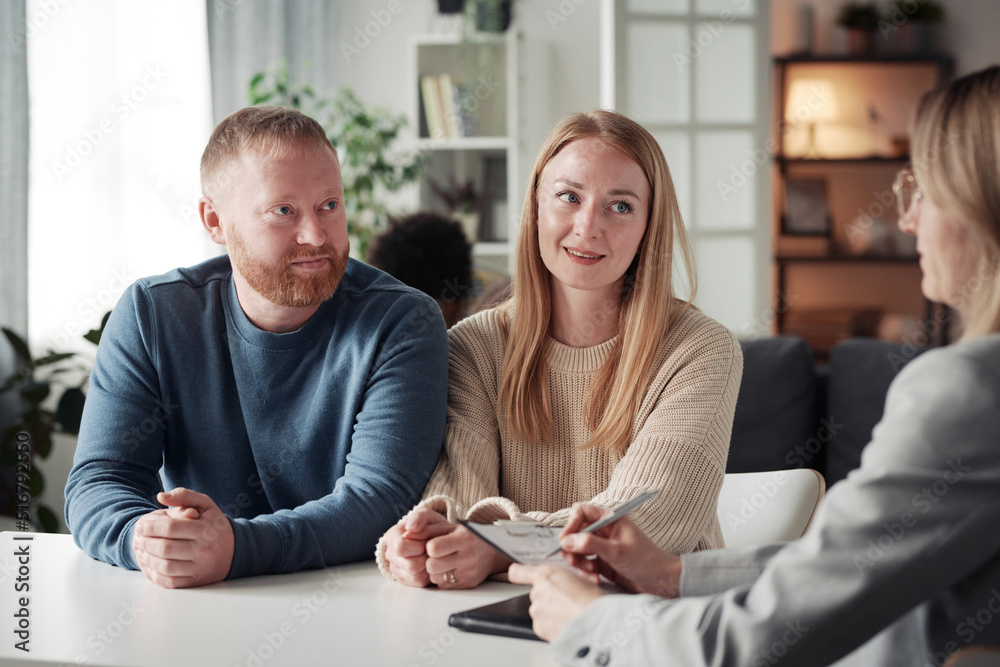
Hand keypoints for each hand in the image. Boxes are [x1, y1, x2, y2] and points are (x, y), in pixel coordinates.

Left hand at [131, 487, 233, 588]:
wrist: (235, 551)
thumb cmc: (214, 525)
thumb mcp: (205, 505)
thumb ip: (184, 496)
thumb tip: (161, 496)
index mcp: (205, 530)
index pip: (171, 528)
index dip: (151, 527)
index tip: (141, 525)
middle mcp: (203, 550)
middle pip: (165, 548)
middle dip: (146, 542)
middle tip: (138, 537)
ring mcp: (199, 568)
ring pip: (165, 566)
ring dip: (148, 558)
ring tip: (142, 549)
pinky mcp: (194, 582)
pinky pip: (169, 581)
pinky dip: (155, 574)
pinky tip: (150, 564)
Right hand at [384, 507, 456, 587]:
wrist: (435, 538)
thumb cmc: (430, 527)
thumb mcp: (428, 516)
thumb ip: (419, 517)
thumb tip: (410, 526)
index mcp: (392, 536)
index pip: (401, 547)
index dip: (419, 546)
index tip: (427, 540)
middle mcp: (390, 553)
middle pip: (410, 565)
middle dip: (425, 557)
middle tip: (430, 550)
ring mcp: (396, 568)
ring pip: (415, 575)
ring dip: (427, 566)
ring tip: (430, 556)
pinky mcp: (404, 579)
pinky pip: (418, 582)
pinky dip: (427, 574)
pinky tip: (429, 564)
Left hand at [424, 523, 510, 589]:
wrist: (491, 551)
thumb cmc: (465, 536)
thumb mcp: (448, 527)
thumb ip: (426, 529)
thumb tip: (406, 535)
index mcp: (463, 539)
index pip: (433, 548)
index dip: (429, 547)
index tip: (433, 545)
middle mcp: (468, 557)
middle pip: (432, 565)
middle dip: (430, 560)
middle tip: (437, 555)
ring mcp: (469, 573)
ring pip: (435, 578)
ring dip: (435, 570)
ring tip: (444, 561)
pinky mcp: (468, 584)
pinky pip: (443, 585)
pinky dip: (442, 578)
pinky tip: (450, 569)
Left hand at [508, 564, 605, 640]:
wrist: (595, 625)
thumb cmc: (593, 601)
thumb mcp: (582, 578)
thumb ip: (563, 577)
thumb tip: (560, 580)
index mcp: (547, 574)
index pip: (518, 572)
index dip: (519, 574)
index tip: (517, 574)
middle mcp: (537, 591)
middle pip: (538, 593)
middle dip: (550, 597)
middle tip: (568, 602)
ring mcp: (536, 611)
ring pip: (541, 610)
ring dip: (551, 612)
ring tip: (570, 614)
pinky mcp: (539, 628)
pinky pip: (543, 625)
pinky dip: (552, 626)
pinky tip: (566, 624)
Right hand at [557, 503, 680, 596]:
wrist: (662, 582)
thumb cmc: (647, 561)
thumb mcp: (617, 552)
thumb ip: (590, 544)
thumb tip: (566, 541)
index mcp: (610, 519)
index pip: (581, 512)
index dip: (571, 525)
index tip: (565, 541)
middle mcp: (604, 530)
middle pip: (576, 533)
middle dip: (572, 548)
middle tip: (574, 561)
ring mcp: (602, 546)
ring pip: (578, 550)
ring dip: (579, 562)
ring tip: (591, 572)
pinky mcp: (602, 562)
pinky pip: (585, 564)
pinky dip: (586, 572)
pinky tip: (596, 579)